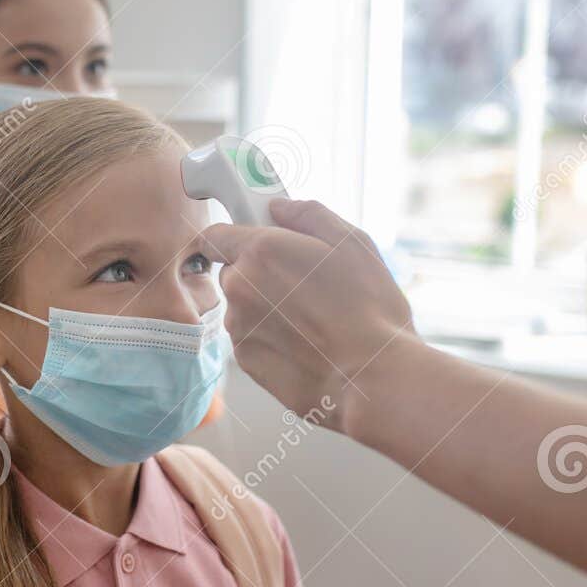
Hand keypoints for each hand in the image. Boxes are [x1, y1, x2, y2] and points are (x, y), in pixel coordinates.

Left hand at [202, 198, 418, 436]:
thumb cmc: (369, 310)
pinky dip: (272, 339)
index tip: (255, 240)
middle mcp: (240, 288)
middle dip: (260, 274)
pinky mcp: (247, 361)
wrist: (371, 379)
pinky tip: (308, 344)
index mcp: (260, 251)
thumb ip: (309, 214)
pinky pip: (252, 339)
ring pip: (244, 308)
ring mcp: (240, 328)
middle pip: (234, 272)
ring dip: (267, 309)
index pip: (215, 235)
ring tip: (314, 320)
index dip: (234, 235)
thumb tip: (279, 207)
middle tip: (303, 283)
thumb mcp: (352, 243)